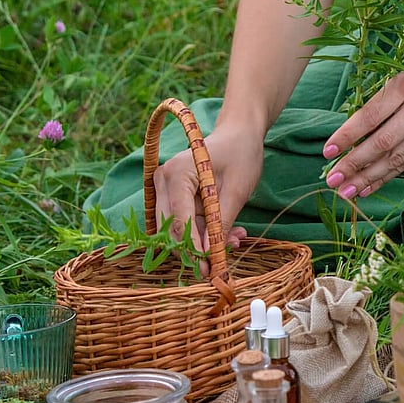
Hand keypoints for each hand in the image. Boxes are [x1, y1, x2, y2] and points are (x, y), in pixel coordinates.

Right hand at [152, 126, 259, 268]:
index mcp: (176, 173)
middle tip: (218, 265)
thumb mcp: (237, 190)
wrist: (239, 136)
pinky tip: (229, 232)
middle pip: (170, 228)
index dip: (192, 246)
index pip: (178, 218)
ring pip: (176, 230)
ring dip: (202, 242)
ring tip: (234, 240)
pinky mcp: (173, 198)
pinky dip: (203, 232)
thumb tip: (209, 254)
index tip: (208, 266)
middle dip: (194, 249)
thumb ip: (221, 222)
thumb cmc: (240, 156)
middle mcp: (163, 181)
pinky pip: (184, 223)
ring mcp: (165, 189)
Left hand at [323, 65, 403, 198]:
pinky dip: (384, 178)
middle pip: (383, 142)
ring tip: (346, 191)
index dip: (348, 135)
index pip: (371, 116)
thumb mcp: (399, 84)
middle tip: (333, 179)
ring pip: (395, 158)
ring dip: (368, 178)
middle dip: (355, 163)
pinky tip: (367, 188)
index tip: (328, 151)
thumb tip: (346, 141)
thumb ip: (377, 108)